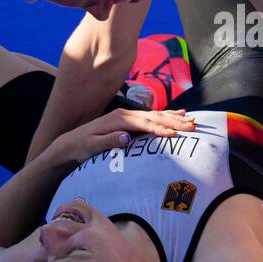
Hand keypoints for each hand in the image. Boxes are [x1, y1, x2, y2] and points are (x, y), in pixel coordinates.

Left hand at [54, 108, 196, 164]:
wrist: (70, 143)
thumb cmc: (81, 147)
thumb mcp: (91, 146)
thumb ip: (109, 141)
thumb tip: (126, 137)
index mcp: (118, 120)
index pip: (144, 124)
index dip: (160, 128)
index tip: (175, 134)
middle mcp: (125, 114)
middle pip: (154, 116)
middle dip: (174, 121)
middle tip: (192, 126)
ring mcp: (127, 116)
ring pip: (155, 114)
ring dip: (174, 117)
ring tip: (191, 119)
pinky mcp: (129, 120)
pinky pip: (151, 116)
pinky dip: (166, 115)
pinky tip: (177, 114)